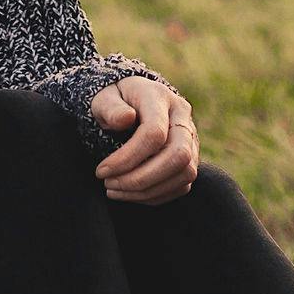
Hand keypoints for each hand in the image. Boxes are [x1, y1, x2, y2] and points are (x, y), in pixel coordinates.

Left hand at [89, 76, 198, 203]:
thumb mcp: (103, 98)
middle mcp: (182, 117)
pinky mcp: (191, 159)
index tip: (101, 171)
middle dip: (141, 179)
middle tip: (109, 184)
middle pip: (178, 156)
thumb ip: (111, 107)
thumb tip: (125, 119)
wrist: (130, 102)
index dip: (127, 158)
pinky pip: (181, 185)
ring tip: (115, 190)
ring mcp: (191, 139)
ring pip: (184, 174)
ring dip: (147, 191)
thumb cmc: (114, 101)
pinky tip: (130, 193)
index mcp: (159, 97)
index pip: (154, 133)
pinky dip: (155, 195)